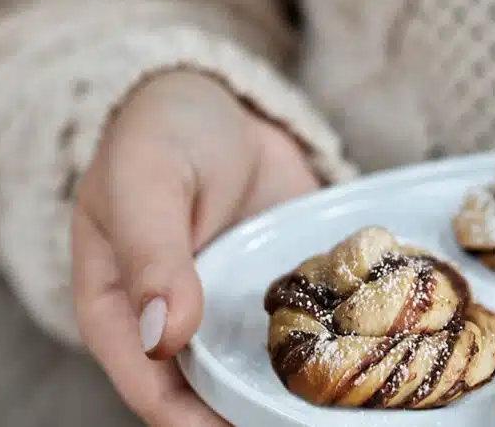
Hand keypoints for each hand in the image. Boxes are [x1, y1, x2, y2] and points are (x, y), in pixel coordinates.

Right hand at [72, 70, 318, 425]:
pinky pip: (306, 337)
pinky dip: (336, 355)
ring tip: (347, 410)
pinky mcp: (277, 297)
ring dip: (299, 399)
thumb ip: (151, 252)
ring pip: (260, 379)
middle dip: (251, 418)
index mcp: (118, 311)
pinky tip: (377, 362)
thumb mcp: (147, 178)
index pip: (150, 389)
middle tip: (313, 422)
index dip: (193, 422)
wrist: (218, 101)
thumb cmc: (163, 132)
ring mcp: (228, 315)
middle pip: (208, 399)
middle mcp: (174, 326)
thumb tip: (165, 337)